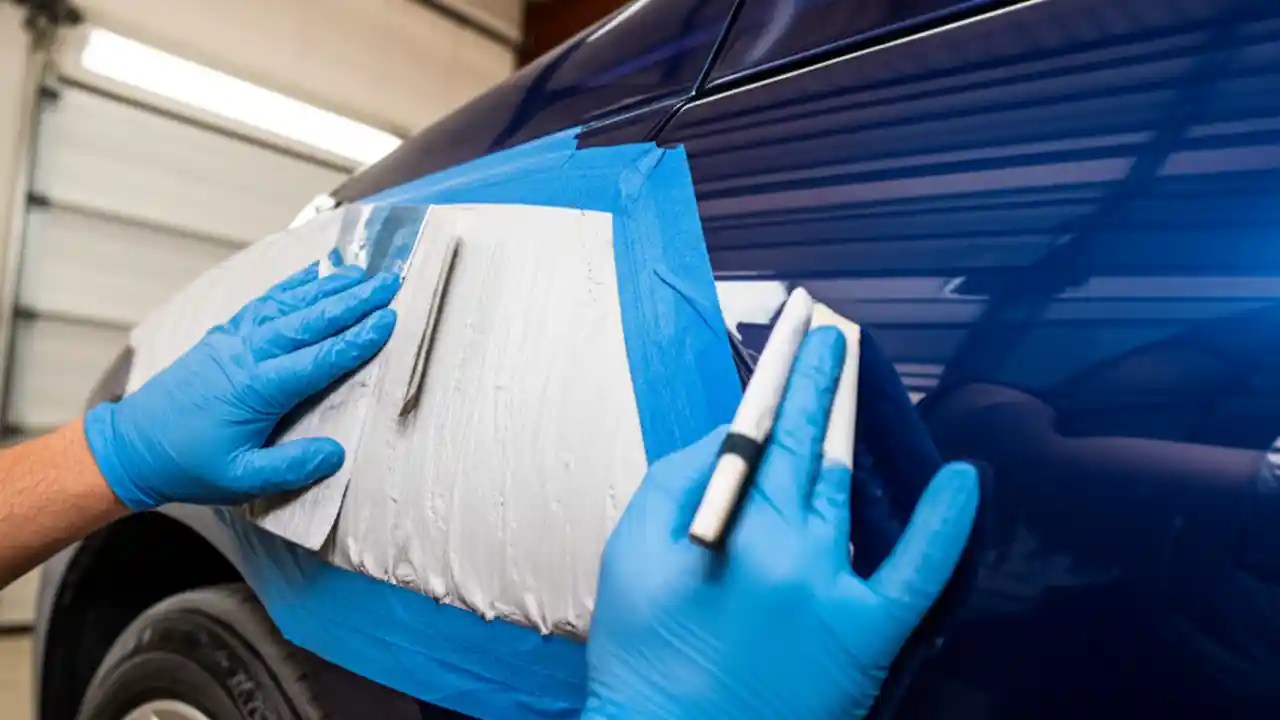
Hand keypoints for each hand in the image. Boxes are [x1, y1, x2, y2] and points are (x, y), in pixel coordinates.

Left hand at [84, 264, 398, 510]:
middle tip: (387, 285)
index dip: (357, 339)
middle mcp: (249, 355)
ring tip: (360, 274)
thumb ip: (290, 467)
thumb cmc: (188, 464)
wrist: (133, 446)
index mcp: (258, 389)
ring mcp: (235, 340)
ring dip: (327, 288)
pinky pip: (265, 303)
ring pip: (290, 306)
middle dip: (353, 301)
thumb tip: (335, 454)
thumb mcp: (241, 479)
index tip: (388, 320)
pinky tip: (313, 276)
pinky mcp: (225, 336)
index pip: (319, 359)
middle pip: (311, 321)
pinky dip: (293, 287)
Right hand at [583, 327, 978, 718]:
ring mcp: (833, 588)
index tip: (801, 330)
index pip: (764, 428)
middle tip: (835, 340)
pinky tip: (965, 481)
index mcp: (731, 524)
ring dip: (850, 434)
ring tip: (854, 385)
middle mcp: (789, 545)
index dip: (784, 376)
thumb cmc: (642, 654)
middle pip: (806, 448)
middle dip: (818, 388)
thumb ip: (680, 483)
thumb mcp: (632, 555)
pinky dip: (946, 527)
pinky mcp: (865, 635)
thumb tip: (730, 435)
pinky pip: (918, 574)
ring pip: (844, 493)